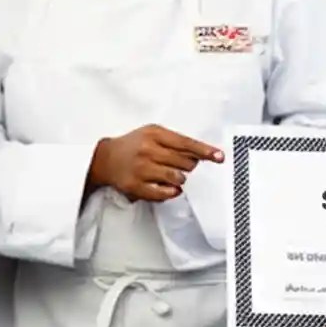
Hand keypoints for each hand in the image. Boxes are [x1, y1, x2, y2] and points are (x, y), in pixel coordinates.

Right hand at [87, 124, 222, 201]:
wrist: (105, 158)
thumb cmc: (134, 144)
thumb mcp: (152, 133)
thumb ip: (175, 141)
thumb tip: (200, 154)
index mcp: (155, 134)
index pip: (186, 143)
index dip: (205, 151)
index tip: (220, 157)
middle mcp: (148, 151)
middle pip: (185, 163)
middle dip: (189, 166)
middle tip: (181, 165)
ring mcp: (142, 169)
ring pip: (177, 178)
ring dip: (180, 179)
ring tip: (171, 175)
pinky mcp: (136, 186)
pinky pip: (163, 193)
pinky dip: (171, 192)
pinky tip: (170, 188)